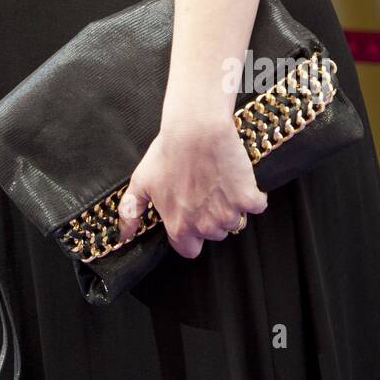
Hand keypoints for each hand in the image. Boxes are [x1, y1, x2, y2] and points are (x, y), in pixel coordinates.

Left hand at [118, 113, 267, 258]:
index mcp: (179, 227)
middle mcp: (205, 226)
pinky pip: (256, 206)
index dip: (188, 235)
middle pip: (212, 234)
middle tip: (202, 191)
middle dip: (209, 218)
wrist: (196, 129)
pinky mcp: (248, 199)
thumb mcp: (141, 182)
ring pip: (234, 221)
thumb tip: (123, 235)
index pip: (188, 250)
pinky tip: (238, 179)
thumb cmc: (168, 152)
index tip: (188, 216)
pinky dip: (252, 195)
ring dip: (229, 206)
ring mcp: (229, 214)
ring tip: (217, 181)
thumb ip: (131, 212)